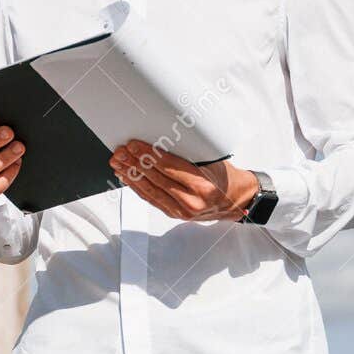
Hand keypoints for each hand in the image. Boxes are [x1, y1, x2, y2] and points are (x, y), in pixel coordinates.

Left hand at [109, 139, 255, 221]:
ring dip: (131, 175)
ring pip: (150, 190)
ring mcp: (182, 210)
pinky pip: (151, 199)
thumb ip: (188, 153)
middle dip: (135, 163)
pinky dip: (136, 187)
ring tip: (118, 162)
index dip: (148, 155)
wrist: (235, 201)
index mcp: (202, 184)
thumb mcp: (213, 159)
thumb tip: (160, 139)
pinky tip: (126, 177)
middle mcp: (192, 200)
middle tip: (120, 151)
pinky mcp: (175, 214)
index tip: (134, 145)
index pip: (168, 166)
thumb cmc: (224, 176)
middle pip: (156, 178)